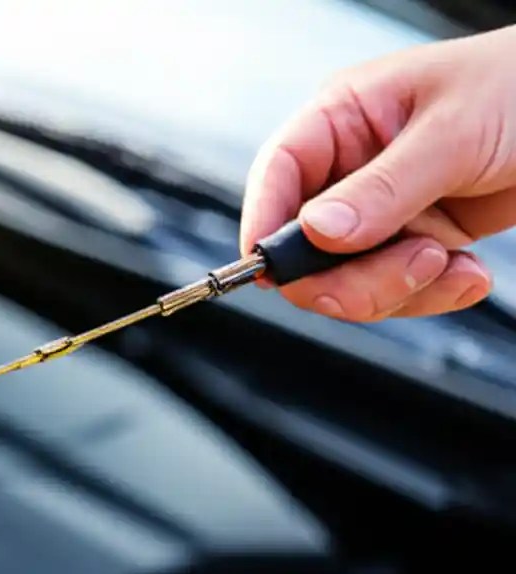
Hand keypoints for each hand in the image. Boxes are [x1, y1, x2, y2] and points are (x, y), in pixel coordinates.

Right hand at [240, 25, 515, 320]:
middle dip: (348, 277)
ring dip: (397, 289)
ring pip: (348, 280)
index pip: (278, 173)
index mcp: (344, 119)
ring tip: (448, 264)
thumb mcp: (452, 133)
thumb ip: (383, 187)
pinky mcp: (419, 240)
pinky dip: (432, 296)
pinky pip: (398, 290)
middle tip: (401, 273)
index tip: (270, 270)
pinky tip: (468, 274)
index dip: (264, 223)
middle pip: (305, 246)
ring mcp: (385, 210)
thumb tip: (318, 231)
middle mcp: (353, 168)